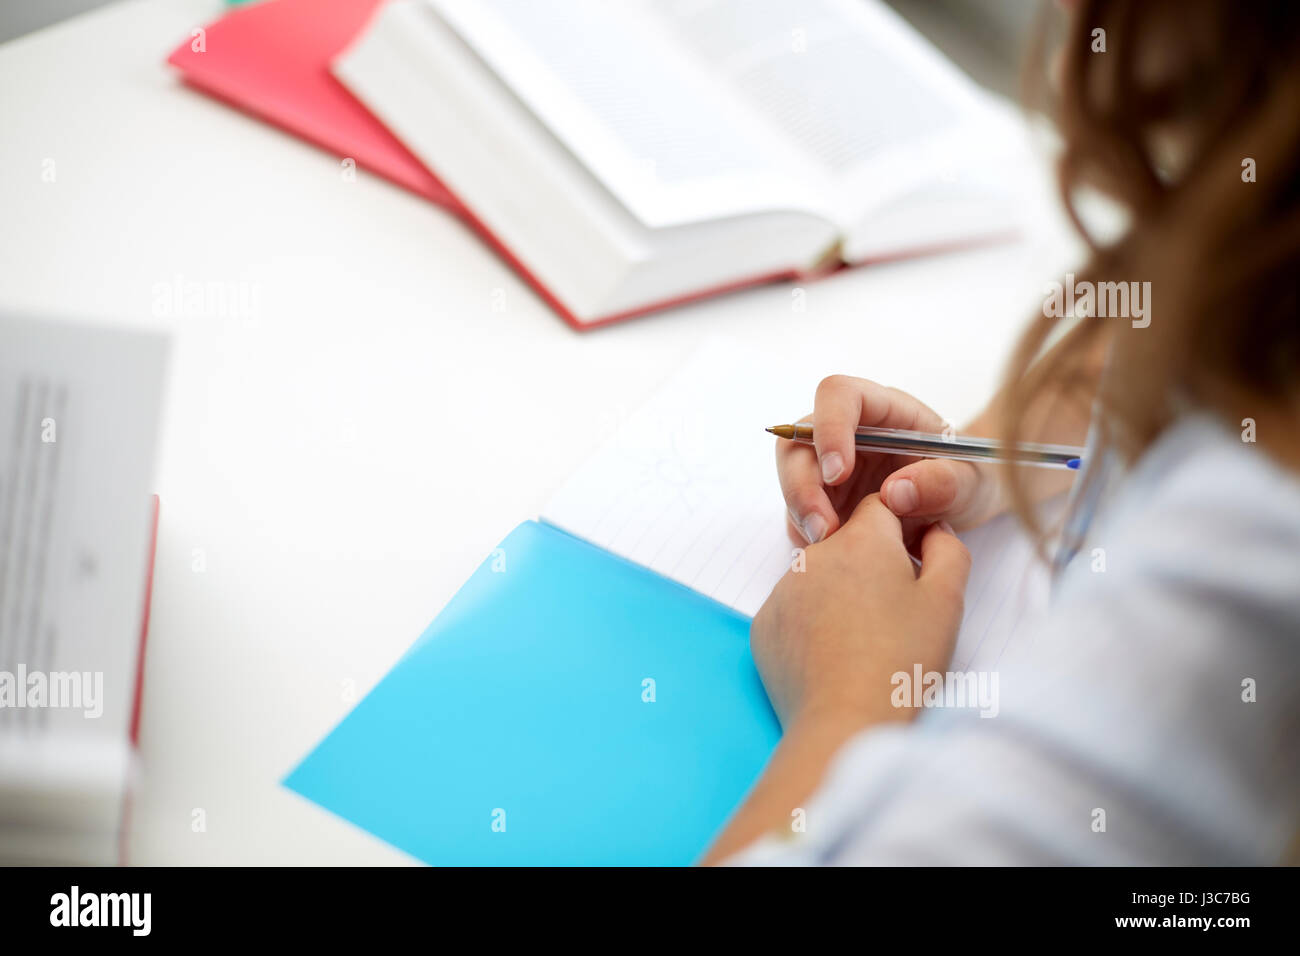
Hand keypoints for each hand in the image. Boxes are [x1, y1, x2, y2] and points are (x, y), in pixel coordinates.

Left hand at [750, 494, 970, 728]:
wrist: (846, 725)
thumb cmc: (902, 663)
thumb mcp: (946, 600)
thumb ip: (947, 548)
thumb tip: (933, 529)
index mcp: (861, 541)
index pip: (880, 507)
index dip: (901, 530)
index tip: (912, 565)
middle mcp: (813, 555)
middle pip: (847, 544)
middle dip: (870, 566)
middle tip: (893, 615)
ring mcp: (782, 591)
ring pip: (819, 577)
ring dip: (839, 594)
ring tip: (864, 641)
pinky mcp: (764, 625)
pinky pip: (793, 610)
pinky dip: (812, 624)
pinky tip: (833, 656)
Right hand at [777, 375, 997, 545]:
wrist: (966, 504)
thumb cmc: (970, 478)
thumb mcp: (972, 482)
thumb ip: (944, 482)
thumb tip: (895, 492)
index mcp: (884, 411)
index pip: (839, 395)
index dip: (829, 428)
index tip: (838, 474)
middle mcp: (848, 433)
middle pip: (799, 441)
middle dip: (802, 486)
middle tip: (824, 529)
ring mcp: (831, 466)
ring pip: (793, 479)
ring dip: (801, 514)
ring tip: (830, 546)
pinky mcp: (825, 499)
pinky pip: (799, 513)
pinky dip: (808, 535)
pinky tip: (833, 554)